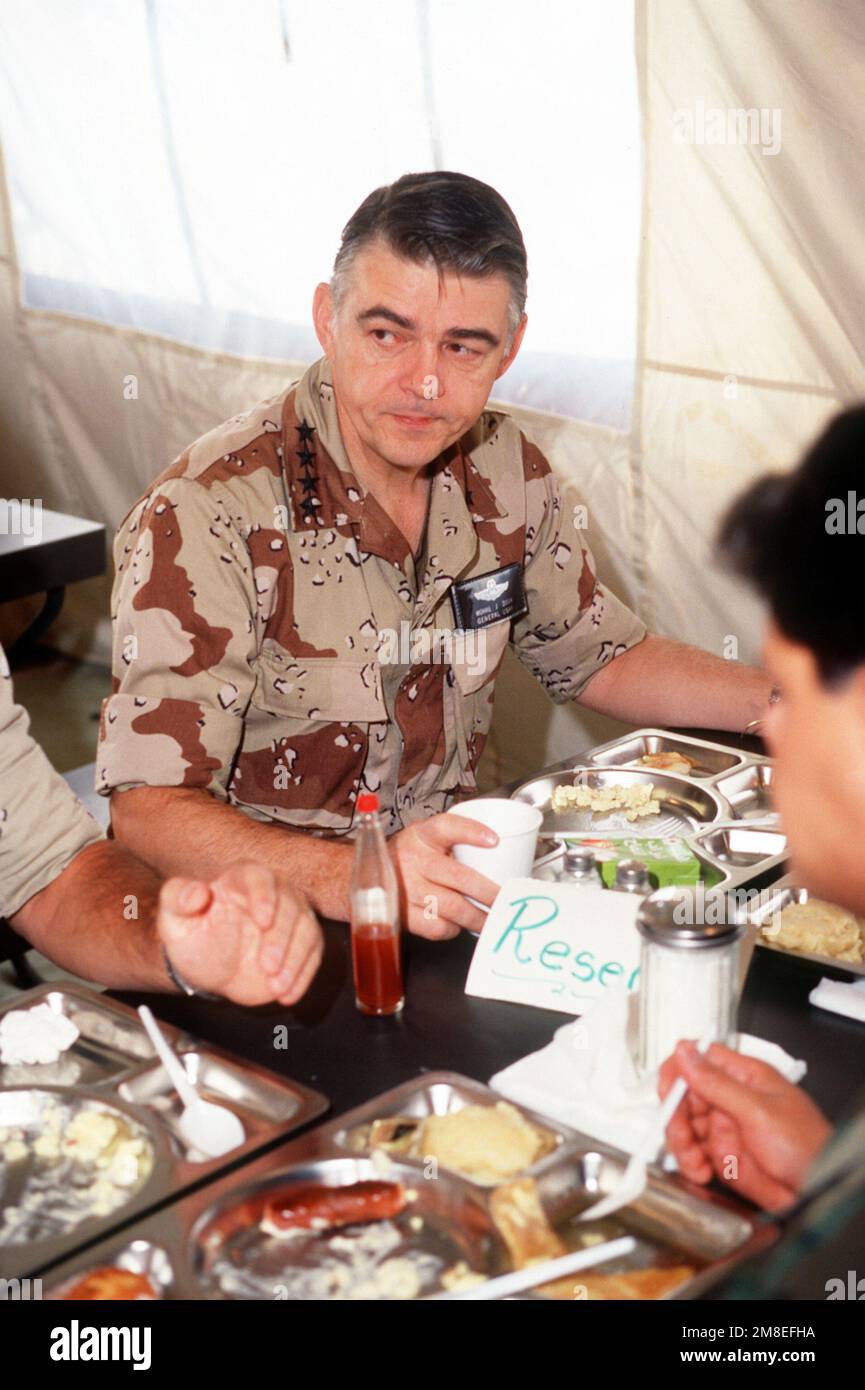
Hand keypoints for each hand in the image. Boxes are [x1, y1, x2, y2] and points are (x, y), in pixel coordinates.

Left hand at [157, 861, 323, 1005]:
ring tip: (277, 986)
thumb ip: (177, 899)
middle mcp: (273, 893)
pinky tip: (288, 995)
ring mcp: (291, 918)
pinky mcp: (302, 942)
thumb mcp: (173, 920)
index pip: (260, 878)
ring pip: (307, 930)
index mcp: (241, 880)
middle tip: (267, 966)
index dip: (264, 897)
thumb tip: (196, 892)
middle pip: (290, 905)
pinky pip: (313, 954)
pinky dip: (303, 976)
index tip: (262, 921)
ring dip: (296, 959)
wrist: (207, 968)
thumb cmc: (192, 938)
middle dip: (281, 938)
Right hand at [389, 813, 500, 937]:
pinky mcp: (403, 914)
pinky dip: (454, 928)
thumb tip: (500, 851)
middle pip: (460, 877)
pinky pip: (437, 927)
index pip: (446, 827)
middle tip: (506, 900)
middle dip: (490, 893)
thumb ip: (455, 839)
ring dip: (478, 917)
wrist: (368, 875)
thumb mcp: (426, 837)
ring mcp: (407, 889)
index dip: (471, 832)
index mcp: (422, 835)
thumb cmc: (410, 856)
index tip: (494, 840)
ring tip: (492, 919)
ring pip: (453, 907)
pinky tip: (458, 923)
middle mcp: (412, 859)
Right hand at [658, 1040, 832, 1209]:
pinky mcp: (722, 1155)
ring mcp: (725, 1128)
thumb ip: (717, 1083)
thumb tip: (686, 1051)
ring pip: (684, 1127)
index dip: (677, 1073)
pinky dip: (690, 1164)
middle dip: (675, 1118)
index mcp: (742, 1077)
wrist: (820, 1192)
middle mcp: (730, 1099)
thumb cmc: (808, 1146)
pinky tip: (701, 1173)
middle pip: (684, 1096)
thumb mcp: (758, 1111)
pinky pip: (693, 1154)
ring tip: (695, 1163)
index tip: (668, 1094)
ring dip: (681, 1145)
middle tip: (681, 1139)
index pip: (698, 1060)